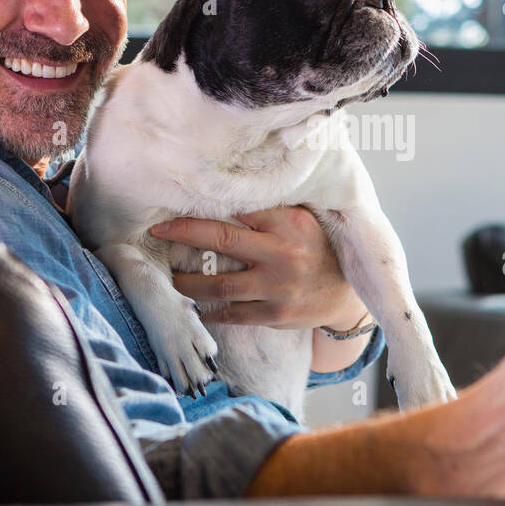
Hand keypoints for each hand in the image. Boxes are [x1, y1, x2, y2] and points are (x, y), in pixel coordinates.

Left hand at [148, 206, 366, 330]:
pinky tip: (195, 306)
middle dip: (184, 234)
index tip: (179, 197)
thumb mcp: (305, 221)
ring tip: (169, 277)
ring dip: (188, 281)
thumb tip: (226, 190)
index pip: (242, 206)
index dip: (209, 203)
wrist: (346, 296)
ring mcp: (279, 288)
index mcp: (291, 223)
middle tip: (158, 230)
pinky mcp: (276, 315)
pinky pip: (232, 313)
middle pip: (222, 241)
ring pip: (220, 285)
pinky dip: (210, 310)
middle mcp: (284, 254)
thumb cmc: (319, 250)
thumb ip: (273, 209)